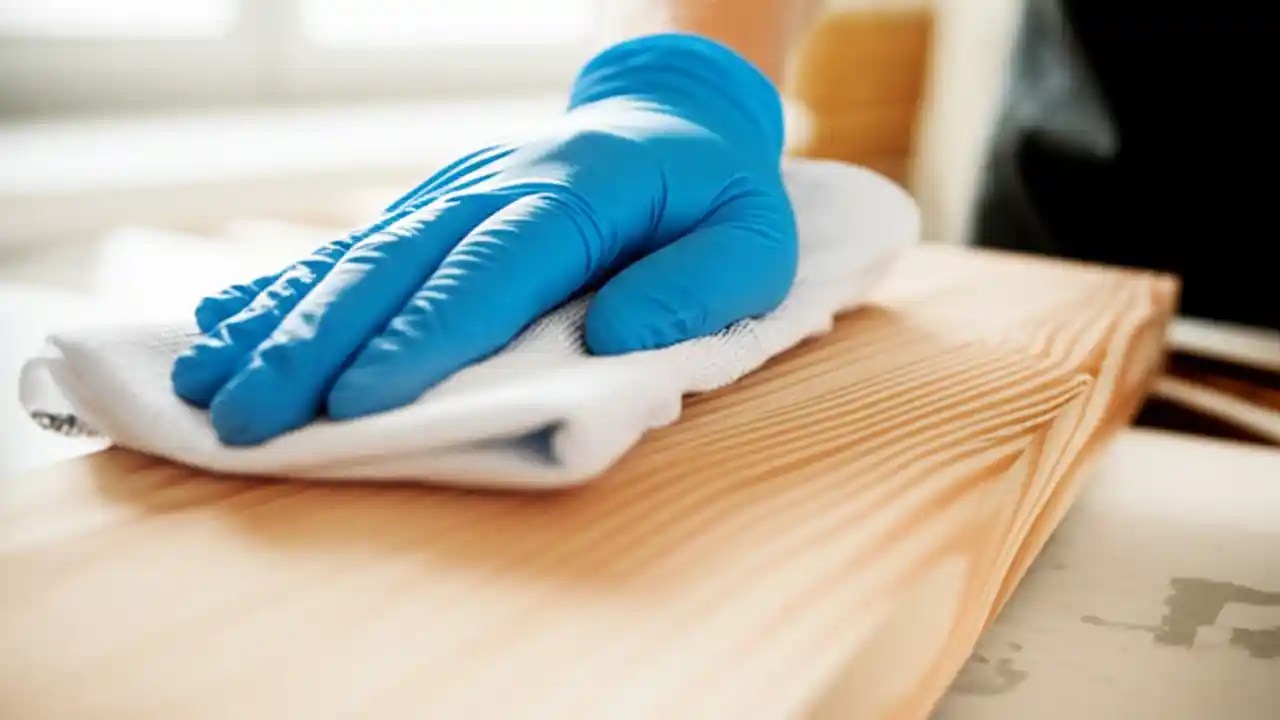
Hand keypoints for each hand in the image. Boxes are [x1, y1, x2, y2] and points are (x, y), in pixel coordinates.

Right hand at [172, 34, 796, 444]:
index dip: (425, 335)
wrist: (669, 114)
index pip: (494, 269)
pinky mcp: (430, 204)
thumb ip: (697, 289)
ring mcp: (454, 190)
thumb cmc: (714, 194)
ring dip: (279, 320)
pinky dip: (284, 287)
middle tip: (250, 417)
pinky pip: (350, 246)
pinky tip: (221, 324)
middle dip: (318, 345)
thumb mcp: (752, 242)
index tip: (358, 399)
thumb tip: (618, 338)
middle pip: (397, 265)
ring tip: (207, 380)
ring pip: (355, 255)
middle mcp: (498, 185)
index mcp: (580, 193)